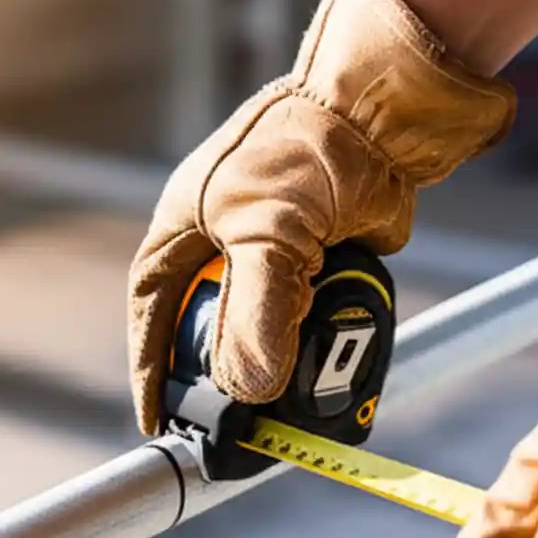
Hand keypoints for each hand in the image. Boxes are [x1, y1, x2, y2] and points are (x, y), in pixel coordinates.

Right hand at [126, 0, 513, 434]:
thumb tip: (249, 389)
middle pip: (208, 325)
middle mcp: (223, 241)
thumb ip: (256, 315)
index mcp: (186, 229)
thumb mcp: (268, 235)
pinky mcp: (322, 257)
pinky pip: (311, 314)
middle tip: (232, 421)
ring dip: (274, 360)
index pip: (154, 311)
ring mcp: (275, 249)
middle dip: (219, 373)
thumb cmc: (307, 151)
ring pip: (265, 324)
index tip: (159, 420)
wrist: (385, 116)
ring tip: (285, 403)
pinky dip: (318, 340)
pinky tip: (329, 362)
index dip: (153, 367)